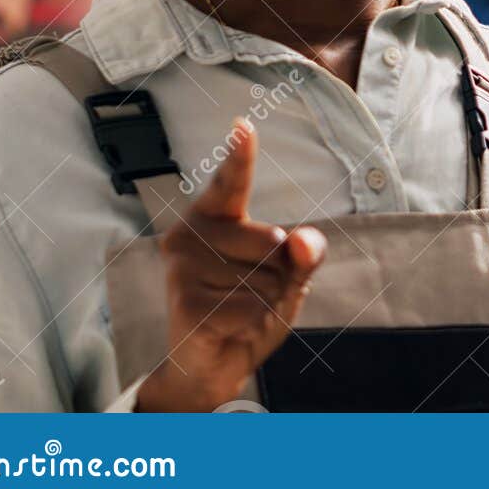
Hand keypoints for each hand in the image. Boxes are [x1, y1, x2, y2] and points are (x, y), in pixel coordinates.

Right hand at [136, 118, 326, 411]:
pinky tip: (228, 326)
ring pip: (264, 279)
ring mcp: (183, 268)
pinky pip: (249, 307)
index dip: (240, 155)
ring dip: (265, 301)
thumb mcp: (289, 279)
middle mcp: (191, 234)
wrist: (215, 362)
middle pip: (273, 243)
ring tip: (237, 308)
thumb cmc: (250, 307)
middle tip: (249, 291)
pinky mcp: (185, 301)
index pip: (231, 182)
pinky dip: (253, 322)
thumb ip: (305, 255)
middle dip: (279, 274)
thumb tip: (303, 238)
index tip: (243, 125)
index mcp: (216, 217)